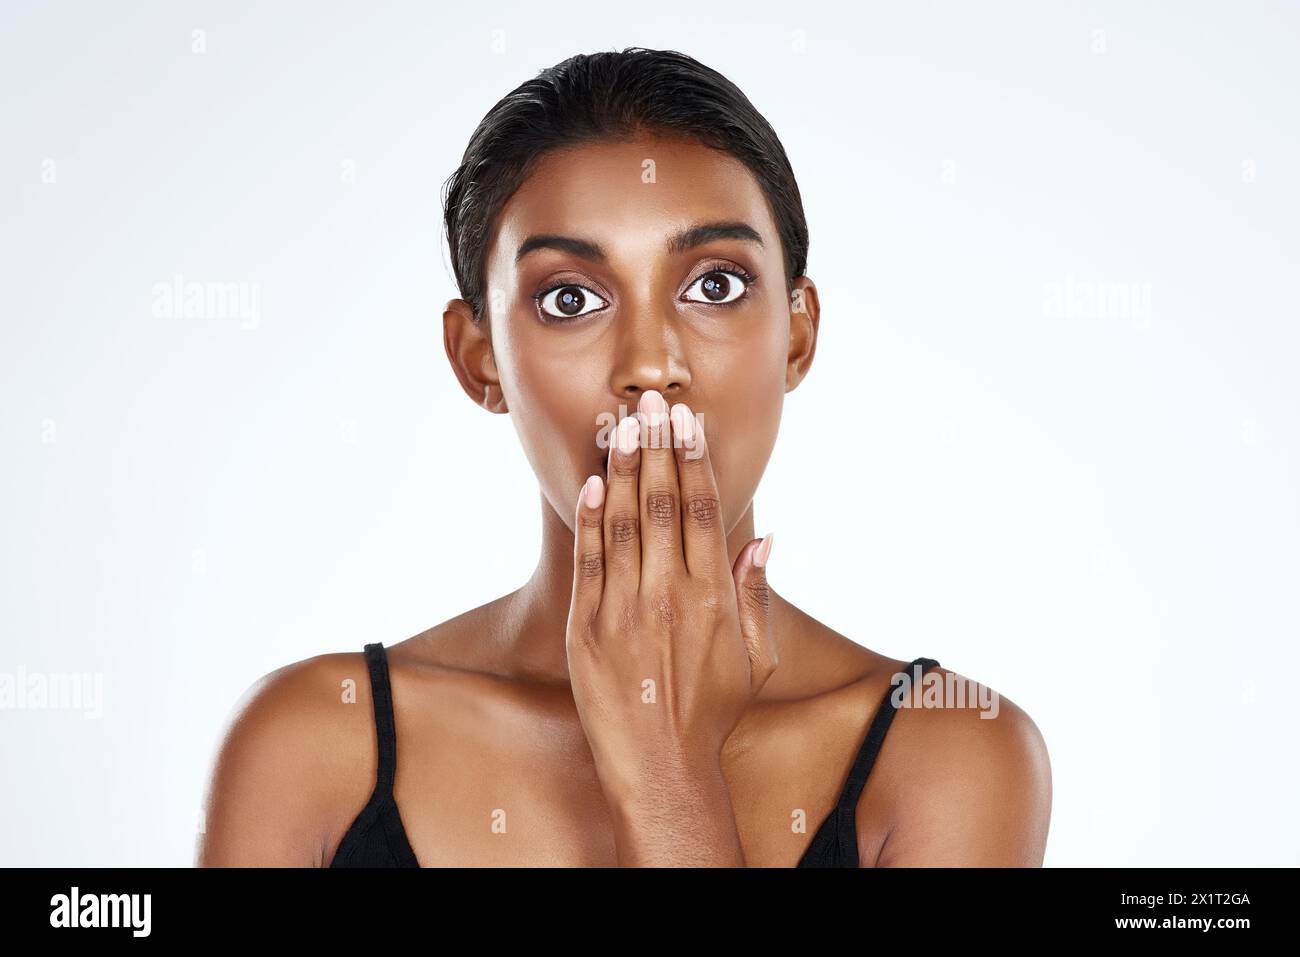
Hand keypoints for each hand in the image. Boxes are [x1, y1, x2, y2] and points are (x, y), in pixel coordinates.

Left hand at [565, 389, 777, 804]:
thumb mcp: (754, 658)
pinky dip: (589, 520)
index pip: (701, 510)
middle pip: (660, 504)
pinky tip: (592, 483)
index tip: (688, 421)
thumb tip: (763, 538)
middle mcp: (668, 596)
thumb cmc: (713, 712)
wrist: (662, 767)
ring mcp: (623, 611)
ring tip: (621, 425)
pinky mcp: (586, 629)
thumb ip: (755, 593)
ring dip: (621, 469)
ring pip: (622, 523)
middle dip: (655, 447)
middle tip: (650, 403)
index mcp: (712, 598)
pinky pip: (587, 562)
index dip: (693, 460)